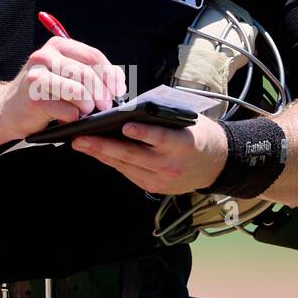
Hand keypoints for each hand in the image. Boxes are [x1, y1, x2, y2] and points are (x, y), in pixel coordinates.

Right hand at [0, 36, 126, 139]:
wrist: (9, 110)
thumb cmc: (45, 93)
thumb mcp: (66, 75)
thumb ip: (91, 72)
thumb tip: (119, 82)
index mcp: (58, 45)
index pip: (93, 56)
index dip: (110, 75)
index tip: (119, 91)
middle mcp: (45, 56)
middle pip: (87, 74)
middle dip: (102, 94)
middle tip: (105, 107)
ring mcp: (37, 76)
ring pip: (78, 91)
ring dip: (88, 106)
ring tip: (85, 112)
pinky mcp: (33, 98)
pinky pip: (67, 109)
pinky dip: (73, 117)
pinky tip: (68, 118)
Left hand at [71, 113, 228, 194]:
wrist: (216, 164)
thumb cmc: (198, 136)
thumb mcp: (188, 121)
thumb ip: (163, 118)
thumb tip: (131, 110)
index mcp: (183, 144)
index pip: (161, 138)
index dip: (143, 133)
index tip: (125, 126)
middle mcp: (171, 164)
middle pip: (133, 155)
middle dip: (104, 146)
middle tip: (82, 138)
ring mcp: (161, 179)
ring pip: (125, 166)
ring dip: (101, 155)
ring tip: (81, 144)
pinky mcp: (154, 187)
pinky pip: (128, 172)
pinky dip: (112, 161)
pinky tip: (97, 152)